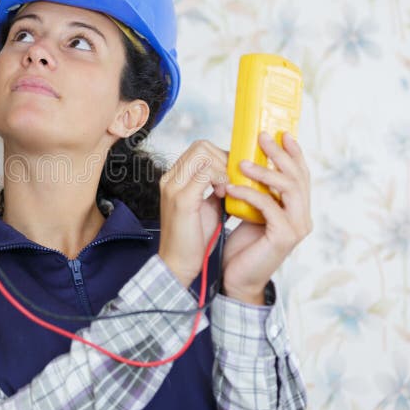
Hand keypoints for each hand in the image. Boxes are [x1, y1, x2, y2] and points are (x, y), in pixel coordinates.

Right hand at [158, 140, 228, 286]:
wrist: (178, 264)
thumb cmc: (194, 239)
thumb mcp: (208, 206)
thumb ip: (217, 187)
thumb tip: (239, 175)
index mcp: (174, 178)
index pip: (199, 148)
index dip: (221, 156)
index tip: (233, 174)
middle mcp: (170, 179)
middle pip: (201, 146)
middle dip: (223, 159)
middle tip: (233, 181)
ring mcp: (173, 187)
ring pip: (203, 155)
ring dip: (222, 168)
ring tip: (228, 189)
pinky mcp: (181, 199)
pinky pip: (205, 174)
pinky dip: (220, 180)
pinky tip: (225, 195)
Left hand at [221, 131, 312, 304]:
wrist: (237, 279)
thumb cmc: (242, 245)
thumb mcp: (251, 211)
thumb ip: (258, 191)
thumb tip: (248, 159)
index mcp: (297, 209)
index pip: (301, 174)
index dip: (294, 153)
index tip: (281, 133)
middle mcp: (303, 216)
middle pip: (298, 176)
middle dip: (280, 154)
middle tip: (262, 138)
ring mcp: (297, 227)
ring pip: (288, 188)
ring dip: (264, 171)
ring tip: (240, 163)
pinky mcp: (284, 237)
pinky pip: (269, 207)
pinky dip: (249, 194)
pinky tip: (231, 187)